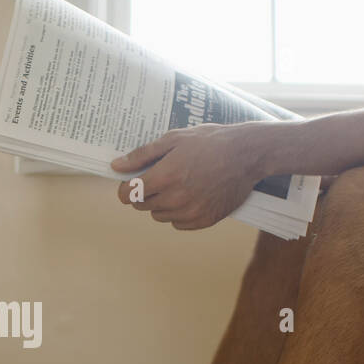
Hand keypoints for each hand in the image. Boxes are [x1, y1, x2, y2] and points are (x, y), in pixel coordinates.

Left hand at [111, 122, 270, 229]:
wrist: (247, 154)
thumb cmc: (210, 142)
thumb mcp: (174, 140)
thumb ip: (142, 155)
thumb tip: (116, 166)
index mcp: (165, 176)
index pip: (128, 194)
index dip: (126, 188)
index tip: (131, 183)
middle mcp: (175, 198)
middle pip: (142, 205)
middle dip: (145, 193)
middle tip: (161, 178)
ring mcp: (190, 212)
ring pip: (159, 215)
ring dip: (161, 204)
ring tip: (180, 184)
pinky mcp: (203, 221)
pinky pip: (178, 223)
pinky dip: (179, 213)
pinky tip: (191, 195)